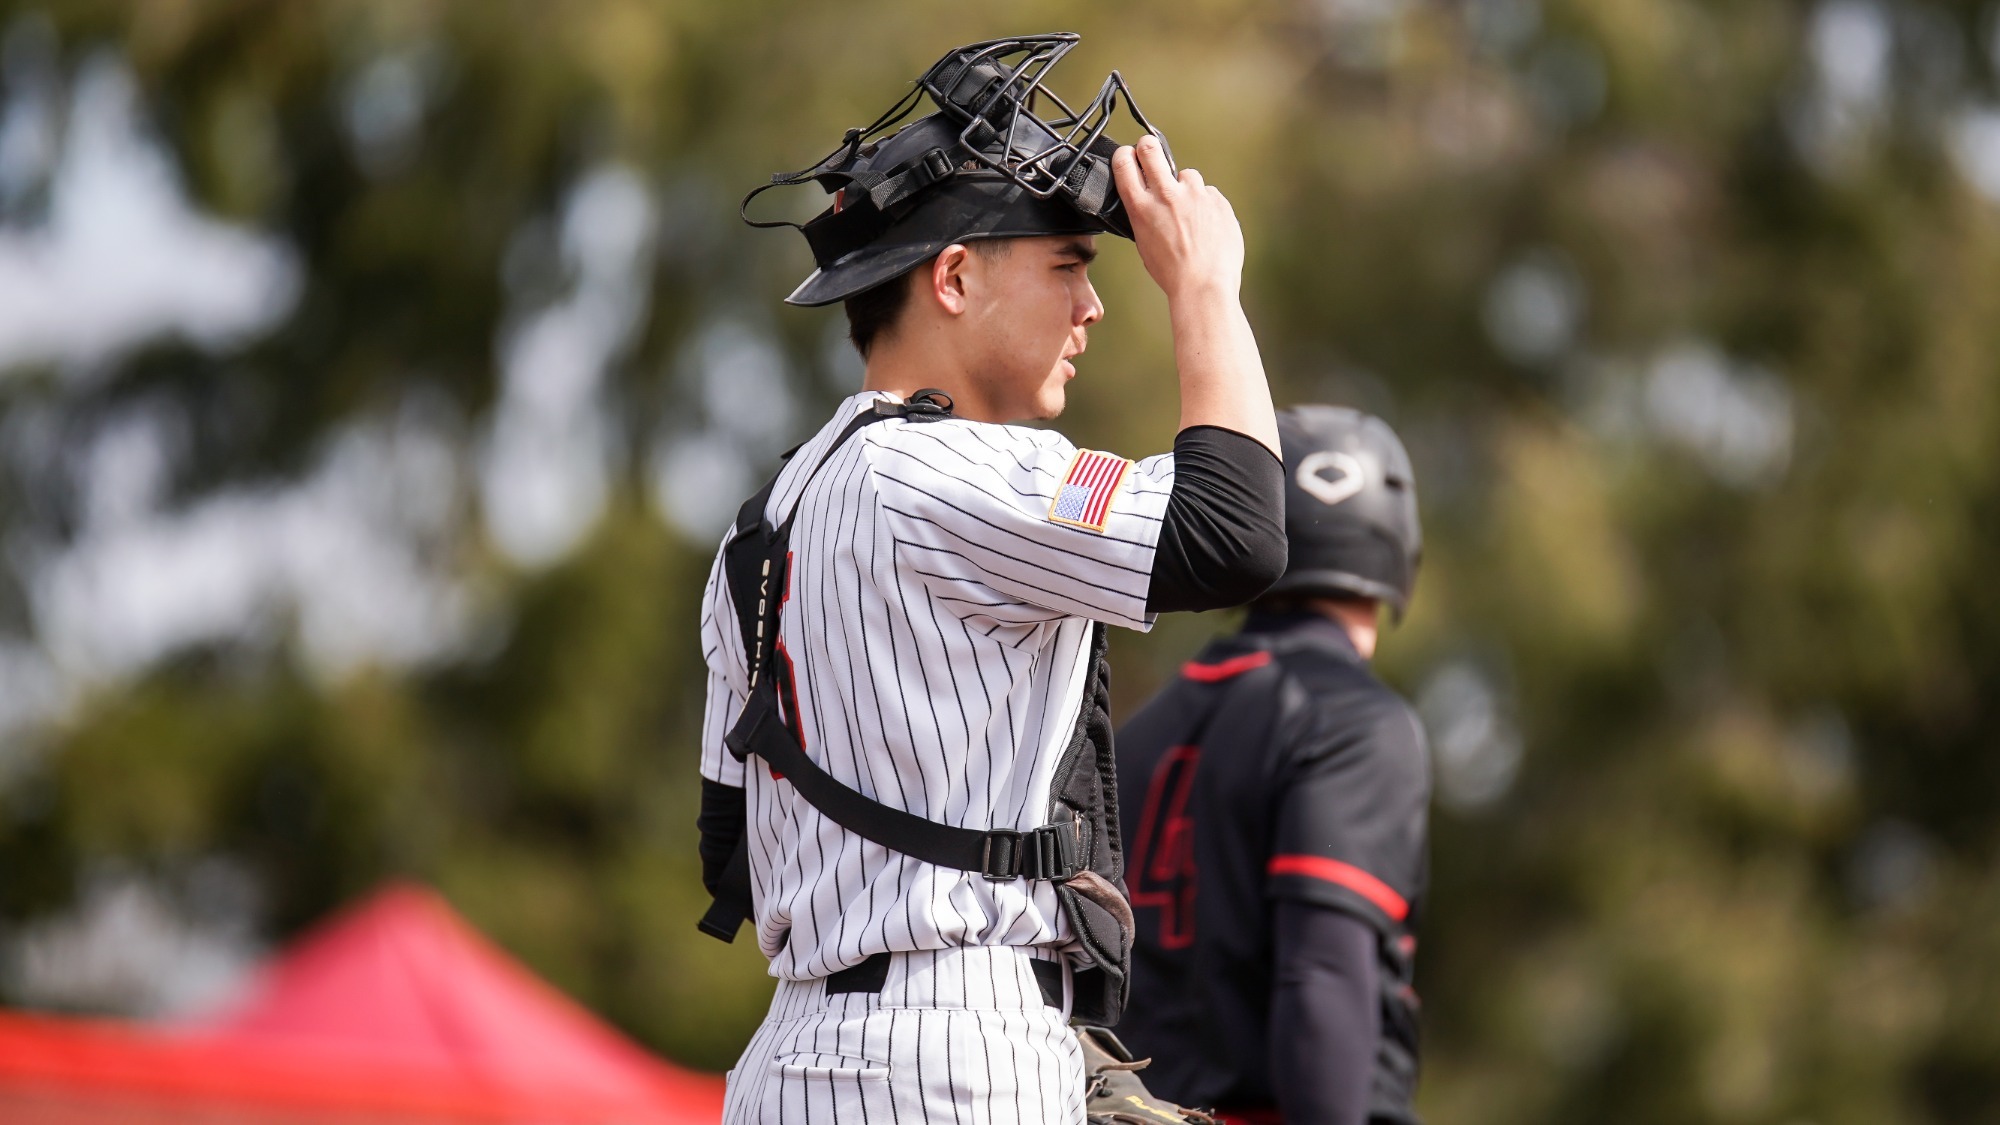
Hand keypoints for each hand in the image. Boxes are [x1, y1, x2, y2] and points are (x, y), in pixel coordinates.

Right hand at [1111, 135, 1244, 302]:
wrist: (1204, 285)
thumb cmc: (1172, 272)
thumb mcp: (1144, 243)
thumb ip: (1145, 215)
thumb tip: (1147, 201)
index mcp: (1141, 207)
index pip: (1124, 162)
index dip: (1126, 155)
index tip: (1130, 156)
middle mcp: (1166, 194)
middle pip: (1150, 149)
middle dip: (1148, 147)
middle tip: (1150, 150)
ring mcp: (1194, 194)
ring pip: (1187, 175)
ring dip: (1186, 188)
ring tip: (1190, 215)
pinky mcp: (1217, 200)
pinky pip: (1209, 194)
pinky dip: (1207, 206)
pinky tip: (1207, 227)